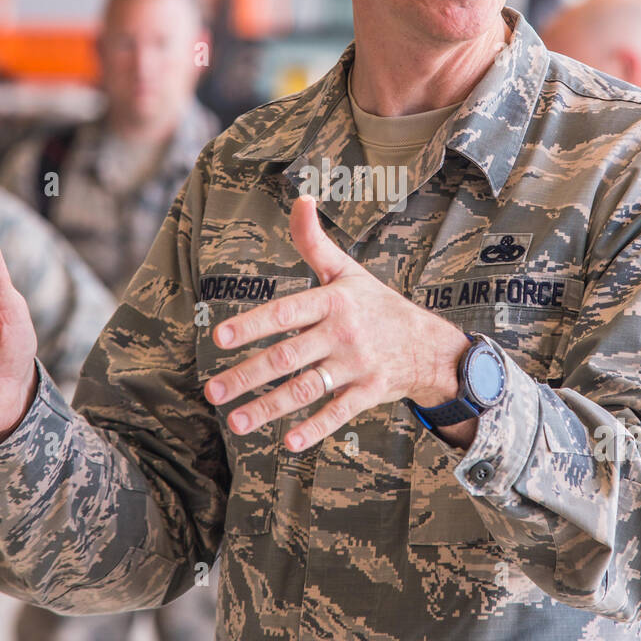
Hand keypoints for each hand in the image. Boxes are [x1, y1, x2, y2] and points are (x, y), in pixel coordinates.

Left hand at [203, 194, 471, 451]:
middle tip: (211, 391)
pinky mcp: (370, 392)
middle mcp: (344, 332)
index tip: (220, 336)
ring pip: (307, 389)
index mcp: (333, 300)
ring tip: (235, 421)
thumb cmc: (375, 304)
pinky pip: (339, 413)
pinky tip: (288, 443)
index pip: (286, 312)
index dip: (253, 324)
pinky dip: (315, 428)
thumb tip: (301, 198)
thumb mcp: (347, 271)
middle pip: (289, 356)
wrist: (429, 344)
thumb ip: (315, 241)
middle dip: (248, 375)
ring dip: (270, 408)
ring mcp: (358, 364)